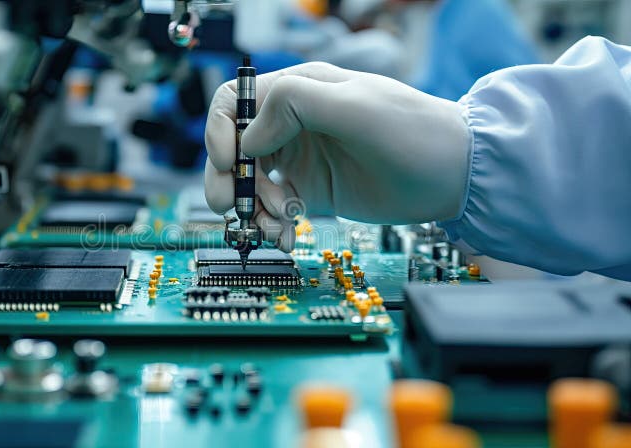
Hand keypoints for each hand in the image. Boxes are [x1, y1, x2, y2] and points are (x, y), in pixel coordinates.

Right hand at [204, 62, 470, 250]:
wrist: (453, 177)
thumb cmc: (413, 132)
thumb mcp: (356, 105)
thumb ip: (297, 104)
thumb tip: (250, 137)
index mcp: (298, 92)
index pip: (234, 103)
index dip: (220, 131)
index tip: (230, 161)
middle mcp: (292, 125)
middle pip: (233, 150)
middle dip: (230, 180)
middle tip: (240, 206)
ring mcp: (300, 160)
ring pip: (248, 184)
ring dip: (250, 208)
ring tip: (278, 223)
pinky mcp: (311, 192)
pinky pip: (272, 210)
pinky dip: (271, 226)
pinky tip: (287, 236)